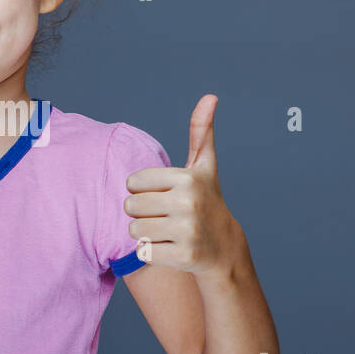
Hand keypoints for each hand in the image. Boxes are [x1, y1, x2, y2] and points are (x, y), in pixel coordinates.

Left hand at [123, 94, 240, 276]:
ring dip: (144, 233)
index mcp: (187, 178)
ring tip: (166, 231)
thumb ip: (201, 131)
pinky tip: (170, 248)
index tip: (165, 194)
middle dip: (142, 212)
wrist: (224, 248)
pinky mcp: (182, 257)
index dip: (143, 190)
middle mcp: (188, 203)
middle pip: (130, 206)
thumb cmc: (206, 200)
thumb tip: (210, 96)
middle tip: (165, 215)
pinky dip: (151, 253)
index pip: (133, 182)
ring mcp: (186, 232)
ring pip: (134, 230)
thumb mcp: (204, 165)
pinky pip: (142, 252)